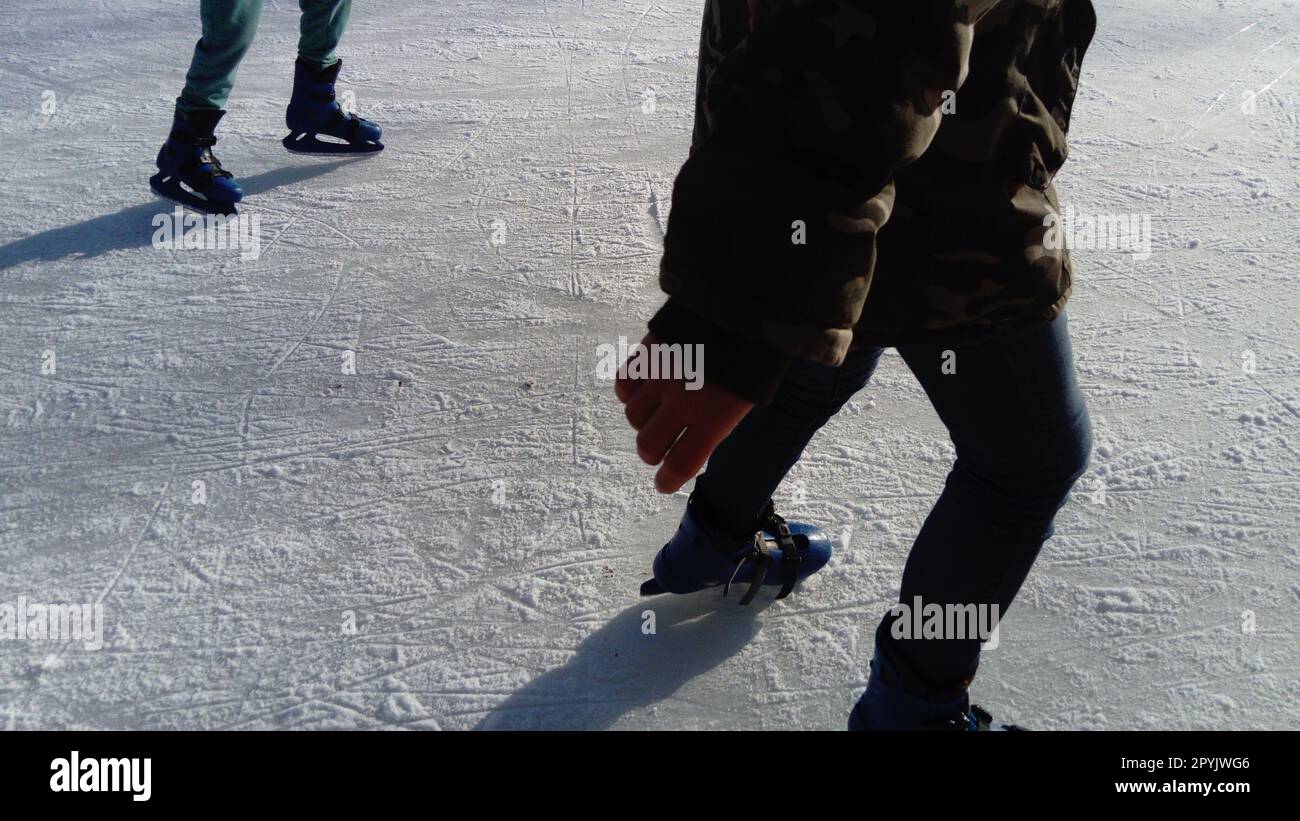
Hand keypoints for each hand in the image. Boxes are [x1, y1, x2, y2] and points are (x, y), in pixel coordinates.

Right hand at [615, 334, 753, 493]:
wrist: (745, 304)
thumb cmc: (755, 356)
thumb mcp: (746, 399)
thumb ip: (717, 424)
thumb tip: (693, 443)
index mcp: (714, 418)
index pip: (680, 464)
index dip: (668, 480)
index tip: (663, 484)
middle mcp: (683, 401)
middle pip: (648, 444)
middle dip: (651, 453)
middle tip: (658, 450)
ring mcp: (662, 375)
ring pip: (633, 415)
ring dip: (641, 422)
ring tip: (654, 416)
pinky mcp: (649, 351)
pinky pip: (624, 383)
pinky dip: (629, 393)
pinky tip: (642, 391)